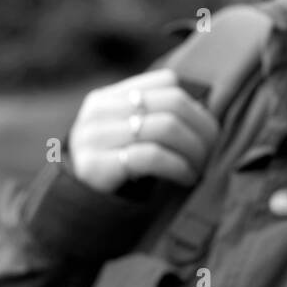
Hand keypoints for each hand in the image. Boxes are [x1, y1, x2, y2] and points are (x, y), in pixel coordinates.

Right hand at [67, 68, 219, 193]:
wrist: (75, 204)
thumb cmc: (113, 167)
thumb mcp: (125, 134)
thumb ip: (152, 116)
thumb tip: (204, 111)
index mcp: (108, 97)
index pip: (166, 81)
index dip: (195, 105)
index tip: (204, 130)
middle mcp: (99, 111)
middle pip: (172, 103)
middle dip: (202, 128)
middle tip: (212, 151)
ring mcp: (95, 136)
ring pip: (166, 127)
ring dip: (194, 150)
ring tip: (200, 167)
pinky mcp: (97, 165)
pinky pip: (152, 156)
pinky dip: (179, 167)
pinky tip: (186, 177)